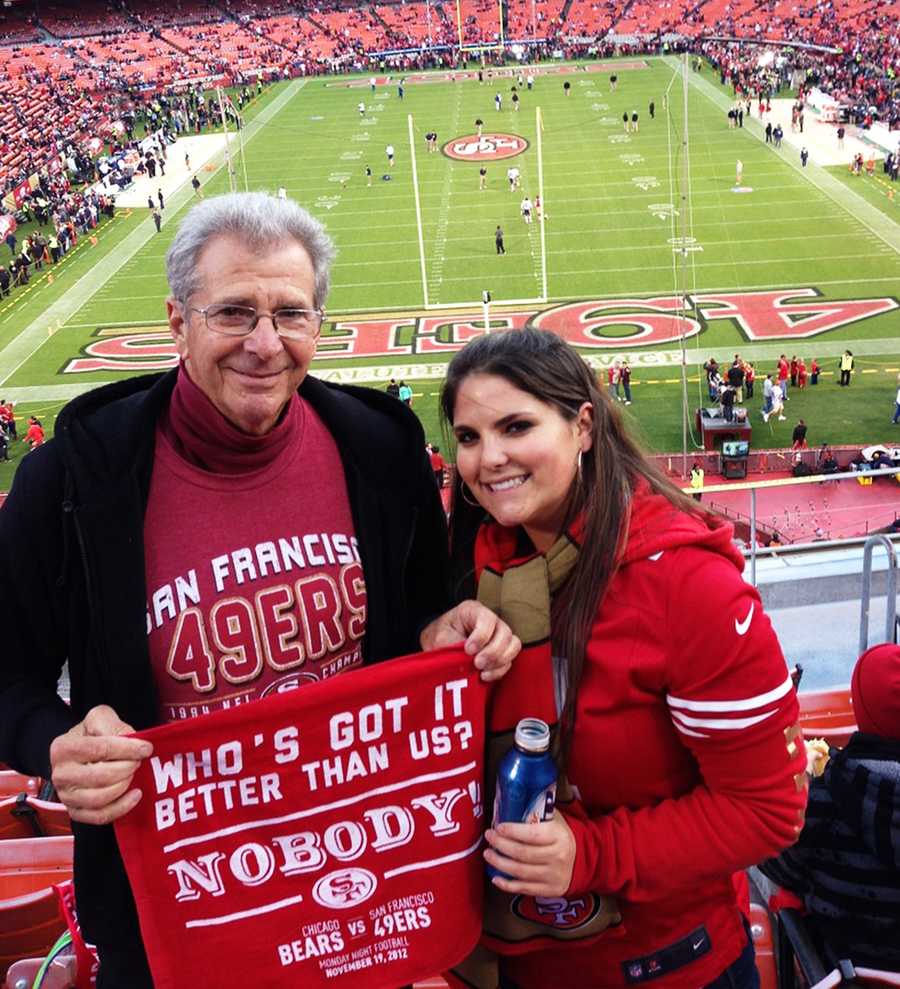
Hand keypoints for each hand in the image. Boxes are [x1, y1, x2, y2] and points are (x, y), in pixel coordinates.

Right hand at [50, 705, 153, 824]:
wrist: (78, 754)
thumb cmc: (90, 736)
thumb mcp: (99, 718)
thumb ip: (112, 724)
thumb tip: (129, 739)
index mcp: (63, 748)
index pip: (99, 749)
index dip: (127, 749)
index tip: (146, 748)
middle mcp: (61, 774)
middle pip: (101, 776)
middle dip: (127, 768)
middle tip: (139, 761)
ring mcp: (67, 796)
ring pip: (100, 799)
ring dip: (124, 786)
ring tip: (134, 774)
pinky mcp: (76, 812)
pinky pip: (100, 816)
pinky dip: (122, 807)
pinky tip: (135, 794)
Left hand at [420, 600, 520, 681]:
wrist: (436, 647)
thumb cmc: (439, 638)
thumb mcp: (441, 638)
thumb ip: (454, 646)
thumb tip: (469, 659)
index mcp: (473, 610)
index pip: (488, 619)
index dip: (481, 636)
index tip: (468, 650)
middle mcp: (491, 621)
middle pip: (505, 632)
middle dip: (492, 651)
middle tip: (477, 663)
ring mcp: (498, 636)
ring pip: (513, 646)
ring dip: (499, 661)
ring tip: (482, 671)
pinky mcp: (501, 652)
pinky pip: (509, 661)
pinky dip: (499, 670)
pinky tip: (484, 675)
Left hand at [483, 812, 575, 896]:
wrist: (581, 859)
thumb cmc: (560, 835)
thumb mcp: (553, 819)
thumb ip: (536, 813)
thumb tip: (511, 805)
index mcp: (557, 836)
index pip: (532, 835)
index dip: (513, 831)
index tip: (498, 827)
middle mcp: (557, 856)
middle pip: (523, 853)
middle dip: (502, 845)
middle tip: (490, 837)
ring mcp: (553, 875)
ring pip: (521, 872)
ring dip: (500, 864)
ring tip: (488, 854)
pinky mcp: (549, 890)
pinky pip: (525, 888)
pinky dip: (508, 885)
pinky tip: (496, 878)